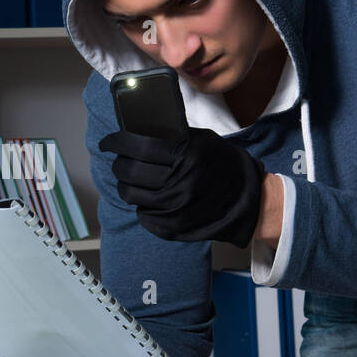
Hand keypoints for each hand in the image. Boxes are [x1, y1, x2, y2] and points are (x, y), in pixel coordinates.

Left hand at [99, 128, 265, 246]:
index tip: (108, 142)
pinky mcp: (173, 227)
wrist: (247, 199)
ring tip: (131, 178)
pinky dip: (142, 205)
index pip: (137, 145)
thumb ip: (171, 136)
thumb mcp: (201, 140)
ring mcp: (176, 208)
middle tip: (120, 159)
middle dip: (118, 163)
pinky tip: (149, 197)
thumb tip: (136, 129)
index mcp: (185, 154)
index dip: (116, 142)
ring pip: (130, 194)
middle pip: (129, 171)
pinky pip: (143, 215)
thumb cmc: (220, 163)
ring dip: (125, 184)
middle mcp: (179, 182)